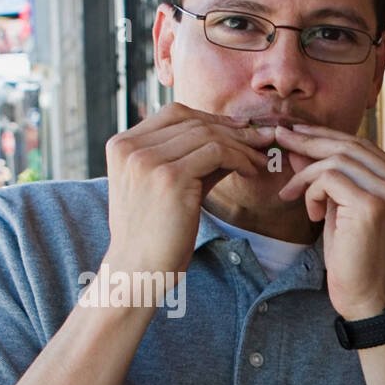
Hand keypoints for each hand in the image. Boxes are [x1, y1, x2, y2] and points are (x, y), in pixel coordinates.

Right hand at [103, 103, 275, 278]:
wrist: (140, 270)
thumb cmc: (156, 235)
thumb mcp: (168, 188)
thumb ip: (194, 161)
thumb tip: (234, 142)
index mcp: (122, 145)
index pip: (173, 114)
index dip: (211, 119)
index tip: (239, 130)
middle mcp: (130, 147)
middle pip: (193, 122)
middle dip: (233, 130)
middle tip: (262, 140)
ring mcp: (148, 160)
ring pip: (207, 135)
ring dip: (241, 146)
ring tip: (261, 160)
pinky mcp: (170, 177)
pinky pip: (216, 153)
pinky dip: (240, 159)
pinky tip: (251, 172)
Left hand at [273, 124, 384, 319]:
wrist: (369, 300)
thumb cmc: (358, 260)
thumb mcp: (343, 210)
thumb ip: (331, 178)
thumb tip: (301, 146)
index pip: (364, 147)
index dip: (328, 137)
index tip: (299, 133)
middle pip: (352, 146)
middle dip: (311, 139)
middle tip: (281, 136)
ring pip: (337, 159)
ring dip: (307, 174)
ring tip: (292, 193)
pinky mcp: (372, 206)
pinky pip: (329, 179)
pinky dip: (311, 191)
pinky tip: (311, 214)